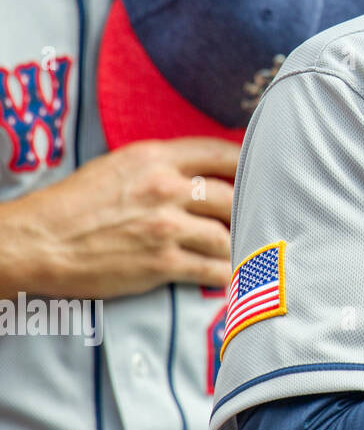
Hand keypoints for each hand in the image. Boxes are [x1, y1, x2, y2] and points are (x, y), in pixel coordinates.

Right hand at [0, 138, 240, 298]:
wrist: (36, 243)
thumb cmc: (73, 205)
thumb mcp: (118, 166)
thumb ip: (162, 166)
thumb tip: (201, 172)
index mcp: (155, 158)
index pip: (222, 153)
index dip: (247, 163)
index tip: (260, 172)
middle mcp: (167, 189)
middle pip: (233, 195)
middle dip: (246, 209)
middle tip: (255, 217)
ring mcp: (167, 228)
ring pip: (227, 235)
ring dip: (237, 244)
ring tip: (242, 249)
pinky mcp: (163, 263)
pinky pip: (212, 269)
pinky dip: (226, 274)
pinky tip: (230, 276)